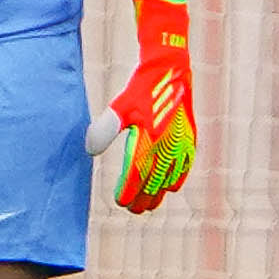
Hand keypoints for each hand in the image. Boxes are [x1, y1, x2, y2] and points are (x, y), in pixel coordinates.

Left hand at [85, 0, 194, 213]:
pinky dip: (176, 180)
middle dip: (142, 199)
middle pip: (154, 183)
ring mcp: (181, 143)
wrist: (169, 68)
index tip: (120, 202)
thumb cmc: (141, 88)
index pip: (137, 177)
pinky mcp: (189, 138)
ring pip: (170, 179)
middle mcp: (167, 145)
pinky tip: (170, 187)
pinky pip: (184, 167)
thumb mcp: (120, 106)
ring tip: (148, 204)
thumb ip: (105, 128)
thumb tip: (90, 151)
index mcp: (150, 140)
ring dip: (158, 194)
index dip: (128, 192)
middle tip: (132, 209)